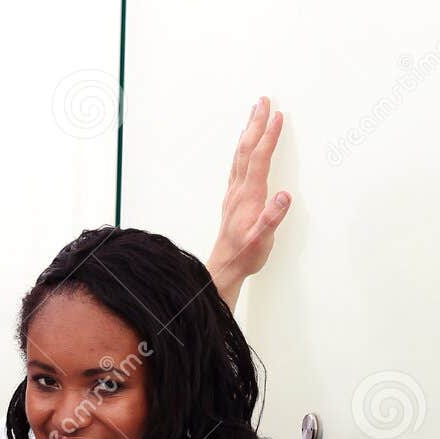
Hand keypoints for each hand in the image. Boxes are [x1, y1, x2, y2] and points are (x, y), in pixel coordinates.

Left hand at [209, 97, 292, 306]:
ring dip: (248, 131)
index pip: (259, 159)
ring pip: (240, 154)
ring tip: (255, 113)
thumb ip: (272, 218)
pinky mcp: (233, 198)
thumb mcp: (262, 239)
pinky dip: (243, 148)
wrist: (225, 266)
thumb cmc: (245, 254)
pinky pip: (238, 165)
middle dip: (256, 123)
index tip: (278, 115)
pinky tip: (245, 144)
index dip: (269, 136)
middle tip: (263, 100)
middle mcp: (238, 190)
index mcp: (248, 195)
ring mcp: (234, 192)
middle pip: (246, 149)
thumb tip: (284, 196)